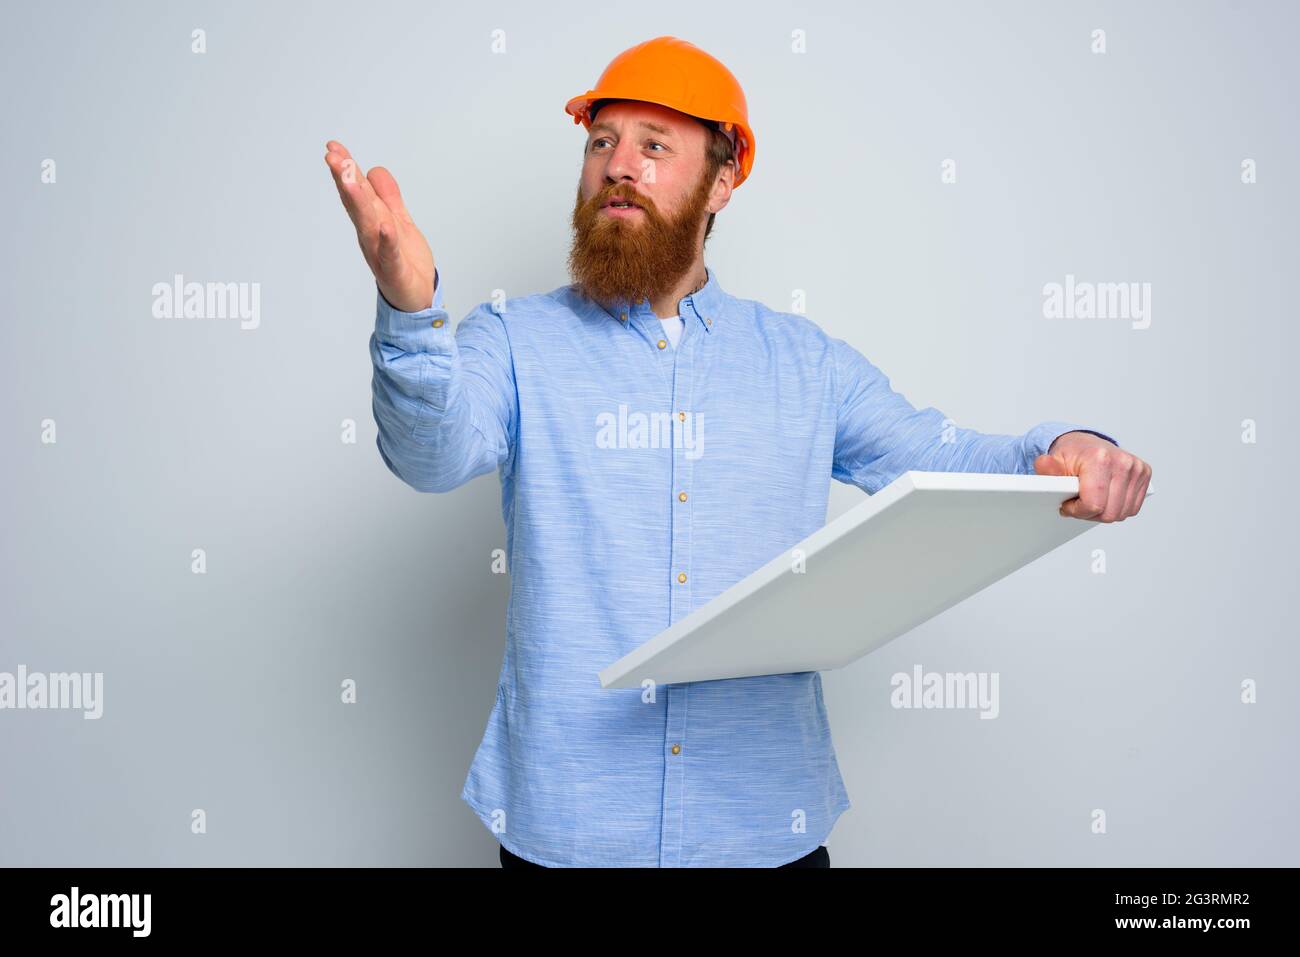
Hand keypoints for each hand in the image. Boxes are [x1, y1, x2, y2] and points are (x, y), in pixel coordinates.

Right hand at [323, 140, 435, 312]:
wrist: (417, 298)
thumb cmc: (405, 262)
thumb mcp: (399, 221)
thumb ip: (388, 197)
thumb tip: (375, 170)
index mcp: (372, 221)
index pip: (356, 191)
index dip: (346, 169)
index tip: (333, 147)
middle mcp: (371, 235)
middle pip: (356, 204)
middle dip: (345, 179)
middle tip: (333, 157)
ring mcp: (380, 253)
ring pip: (367, 224)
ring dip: (358, 201)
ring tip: (350, 179)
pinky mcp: (395, 271)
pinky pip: (390, 254)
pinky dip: (387, 240)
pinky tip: (385, 226)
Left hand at [1033, 432, 1150, 521]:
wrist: (1085, 443)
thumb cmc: (1071, 455)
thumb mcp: (1053, 462)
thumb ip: (1048, 469)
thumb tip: (1043, 464)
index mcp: (1100, 459)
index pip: (1094, 504)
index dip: (1077, 511)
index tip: (1067, 505)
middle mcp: (1122, 462)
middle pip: (1109, 513)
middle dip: (1089, 514)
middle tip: (1077, 504)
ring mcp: (1136, 468)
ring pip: (1122, 513)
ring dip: (1103, 513)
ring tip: (1089, 500)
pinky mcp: (1144, 474)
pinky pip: (1132, 508)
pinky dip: (1117, 508)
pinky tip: (1104, 498)